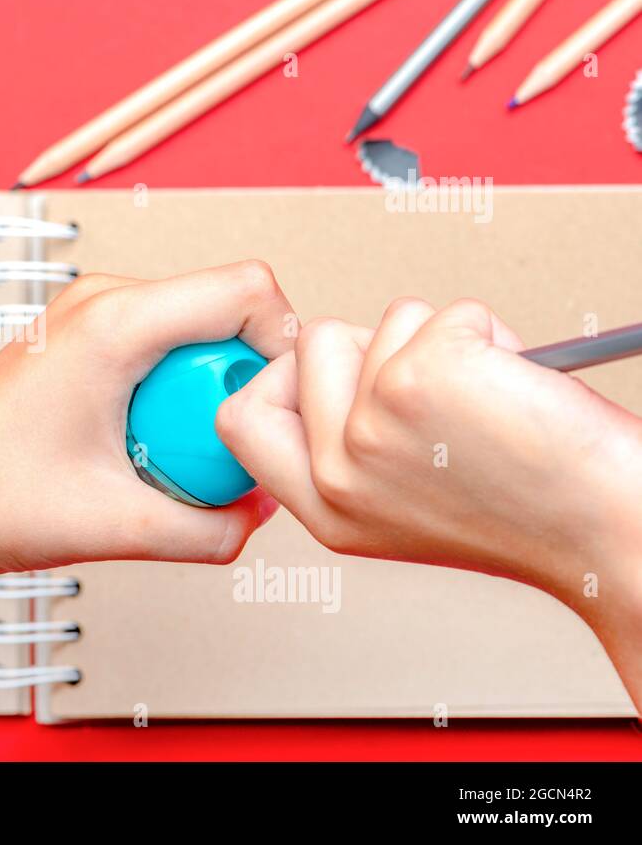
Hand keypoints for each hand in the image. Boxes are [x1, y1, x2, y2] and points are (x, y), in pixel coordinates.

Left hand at [0, 261, 295, 758]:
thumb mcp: (118, 528)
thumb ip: (211, 530)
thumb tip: (263, 512)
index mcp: (114, 322)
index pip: (249, 288)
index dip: (285, 346)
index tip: (271, 417)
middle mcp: (101, 299)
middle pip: (224, 310)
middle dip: (241, 383)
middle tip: (218, 456)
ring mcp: (86, 312)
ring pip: (192, 330)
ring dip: (203, 394)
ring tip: (169, 461)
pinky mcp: (77, 335)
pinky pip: (158, 346)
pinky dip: (171, 395)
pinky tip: (140, 451)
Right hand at [217, 297, 641, 707]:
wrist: (614, 530)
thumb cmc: (536, 516)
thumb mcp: (399, 511)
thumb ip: (339, 453)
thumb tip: (320, 373)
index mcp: (325, 511)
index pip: (239, 420)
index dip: (280, 381)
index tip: (329, 378)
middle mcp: (337, 476)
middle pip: (311, 347)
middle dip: (373, 347)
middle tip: (431, 396)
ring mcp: (372, 425)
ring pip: (380, 320)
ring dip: (437, 340)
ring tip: (481, 398)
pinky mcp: (420, 378)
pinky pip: (443, 313)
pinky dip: (486, 334)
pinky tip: (508, 386)